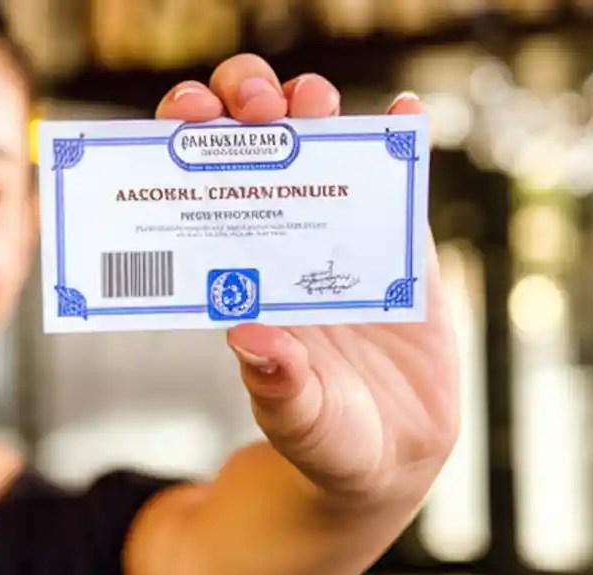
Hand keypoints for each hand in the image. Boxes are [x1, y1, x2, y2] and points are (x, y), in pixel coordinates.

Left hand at [157, 55, 459, 496]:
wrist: (393, 455)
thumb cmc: (325, 439)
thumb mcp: (298, 420)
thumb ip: (278, 387)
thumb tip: (248, 338)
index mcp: (241, 273)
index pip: (201, 189)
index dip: (187, 142)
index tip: (184, 118)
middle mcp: (283, 243)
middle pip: (255, 148)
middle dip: (246, 106)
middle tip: (254, 107)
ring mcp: (344, 239)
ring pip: (322, 149)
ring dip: (313, 110)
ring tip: (313, 102)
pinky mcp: (403, 248)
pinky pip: (400, 187)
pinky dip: (405, 144)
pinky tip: (408, 113)